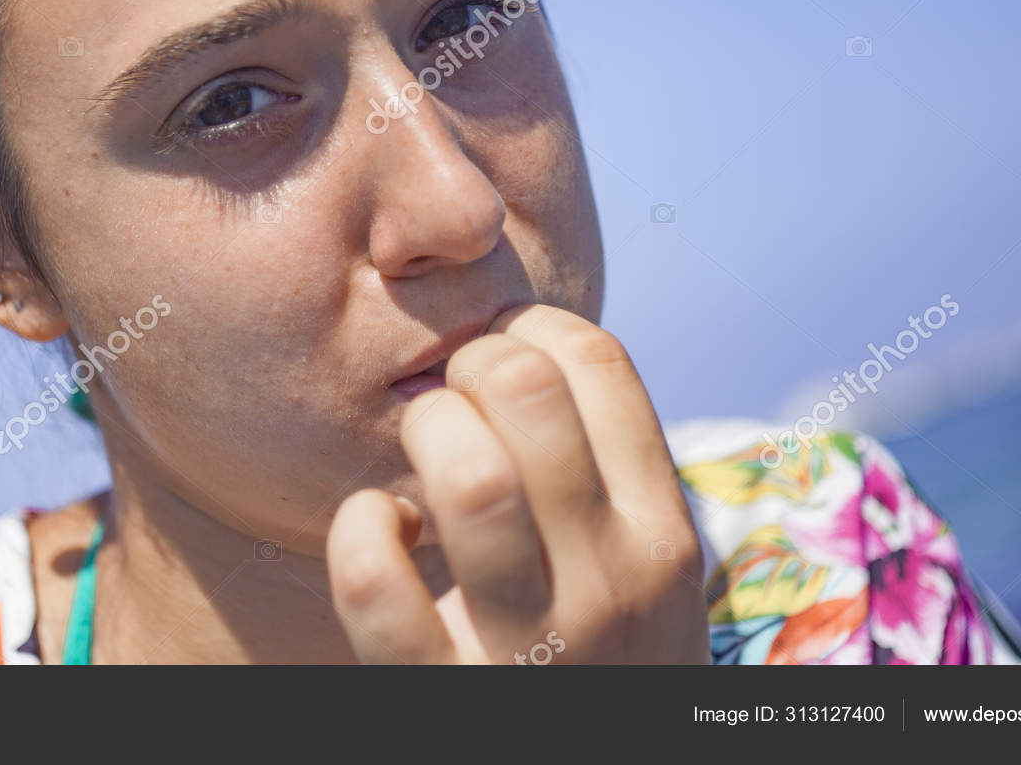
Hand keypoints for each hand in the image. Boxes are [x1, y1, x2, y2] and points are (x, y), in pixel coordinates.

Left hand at [326, 304, 709, 663]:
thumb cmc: (604, 665)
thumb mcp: (644, 575)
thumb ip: (604, 483)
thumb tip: (520, 353)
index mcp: (662, 532)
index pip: (600, 361)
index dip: (528, 323)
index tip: (496, 351)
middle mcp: (613, 581)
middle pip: (526, 392)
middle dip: (465, 364)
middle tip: (449, 401)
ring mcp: (532, 645)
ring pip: (469, 474)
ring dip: (420, 439)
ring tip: (416, 468)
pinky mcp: (444, 696)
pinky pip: (377, 582)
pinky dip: (358, 531)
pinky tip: (376, 532)